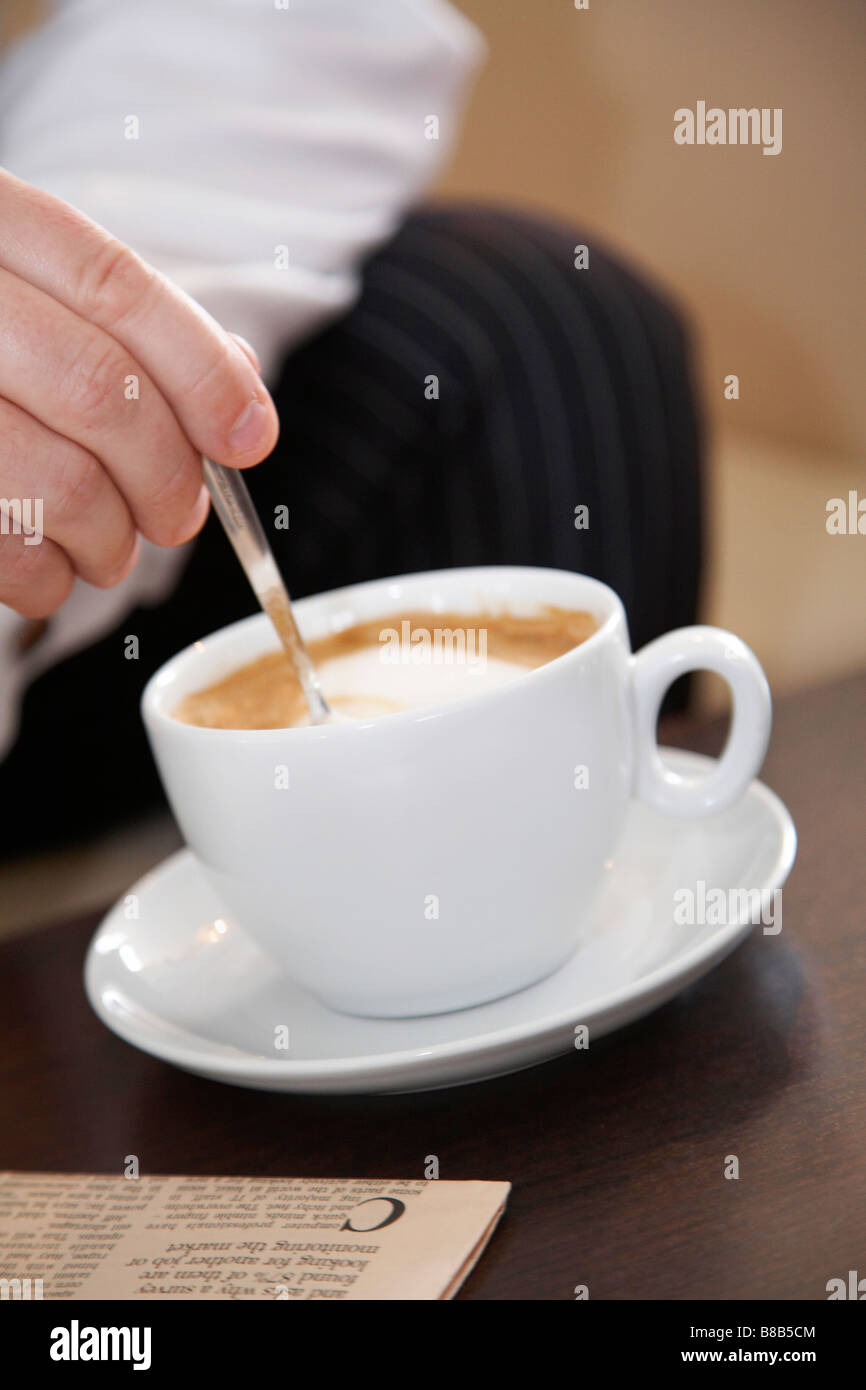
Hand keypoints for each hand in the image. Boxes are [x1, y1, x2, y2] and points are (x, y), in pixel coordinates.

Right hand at [0, 170, 279, 617]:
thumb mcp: (27, 289)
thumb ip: (124, 328)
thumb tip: (243, 395)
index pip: (117, 289)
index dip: (203, 373)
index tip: (251, 439)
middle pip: (100, 391)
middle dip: (166, 476)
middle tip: (178, 517)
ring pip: (55, 481)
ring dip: (109, 541)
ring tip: (109, 551)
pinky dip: (42, 580)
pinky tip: (49, 573)